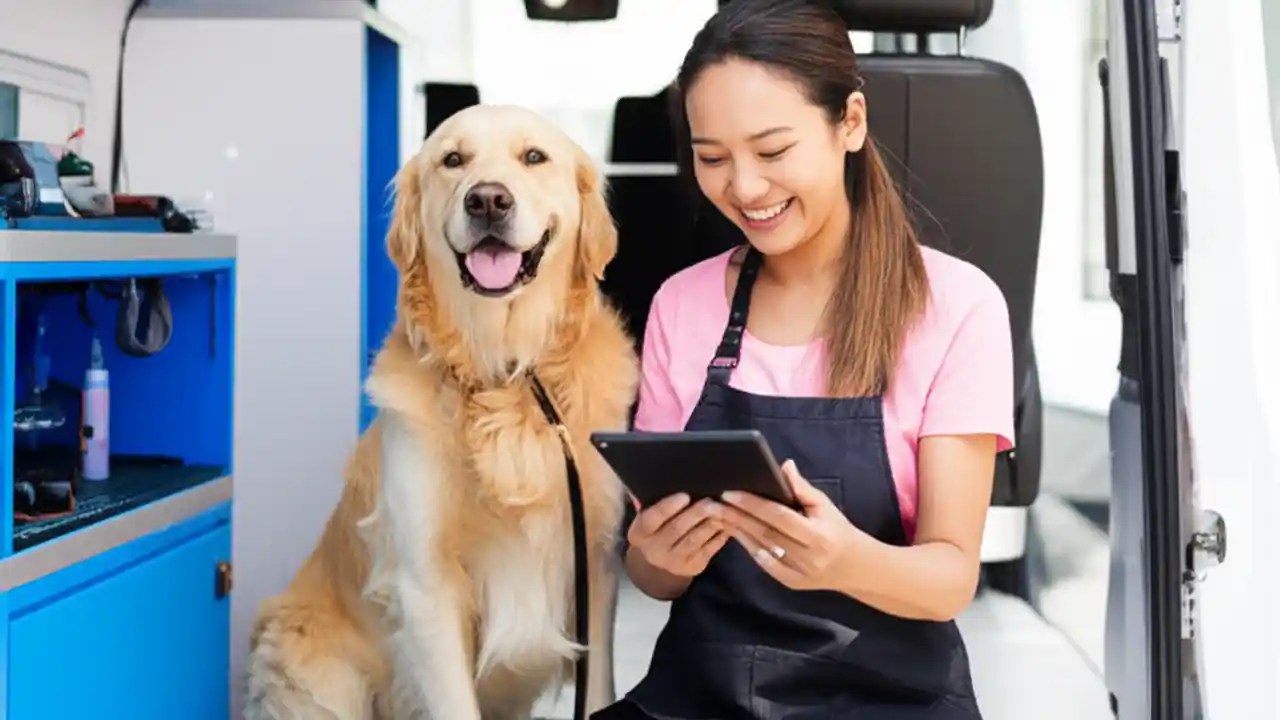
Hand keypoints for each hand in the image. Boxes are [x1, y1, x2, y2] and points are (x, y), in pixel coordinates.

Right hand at [627, 492, 728, 579]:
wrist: (662, 559)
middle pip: (676, 530)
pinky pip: (709, 550)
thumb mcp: (650, 515)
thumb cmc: (658, 525)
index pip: (651, 519)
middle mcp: (654, 550)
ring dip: (710, 523)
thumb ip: (655, 499)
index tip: (684, 496)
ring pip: (695, 540)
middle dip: (695, 513)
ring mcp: (674, 562)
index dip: (667, 508)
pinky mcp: (693, 567)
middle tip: (711, 500)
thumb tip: (670, 477)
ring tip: (723, 508)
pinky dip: (720, 535)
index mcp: (639, 533)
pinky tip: (728, 522)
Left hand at [719, 460, 860, 591]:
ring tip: (717, 515)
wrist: (853, 567)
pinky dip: (748, 547)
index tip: (730, 492)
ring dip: (737, 531)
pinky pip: (764, 563)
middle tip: (713, 503)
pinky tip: (734, 533)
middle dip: (736, 516)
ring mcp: (797, 572)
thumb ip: (802, 488)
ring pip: (760, 548)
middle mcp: (806, 556)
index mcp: (817, 534)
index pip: (778, 516)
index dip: (752, 504)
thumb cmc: (837, 530)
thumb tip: (784, 465)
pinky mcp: (789, 583)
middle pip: (764, 533)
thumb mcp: (825, 506)